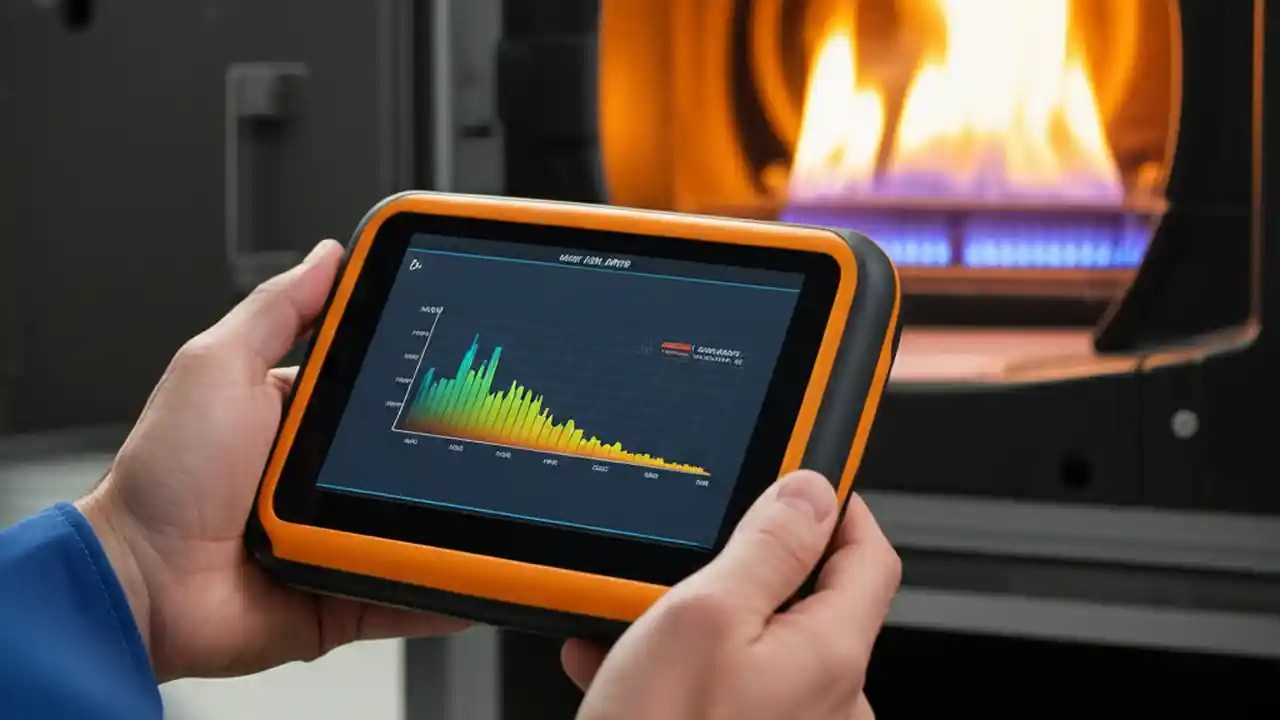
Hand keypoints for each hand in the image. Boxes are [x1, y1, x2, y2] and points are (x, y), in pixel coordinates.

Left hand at [75, 239, 469, 681]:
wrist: (144, 584)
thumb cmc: (164, 477)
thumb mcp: (218, 366)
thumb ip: (276, 310)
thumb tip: (329, 256)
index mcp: (296, 419)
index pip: (372, 386)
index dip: (414, 372)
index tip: (459, 357)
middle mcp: (321, 479)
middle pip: (406, 455)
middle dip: (444, 447)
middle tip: (484, 436)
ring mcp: (337, 536)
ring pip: (418, 523)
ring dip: (453, 517)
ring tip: (499, 502)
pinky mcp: (346, 592)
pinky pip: (408, 588)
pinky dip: (446, 585)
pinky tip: (486, 570)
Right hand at [561, 470, 898, 719]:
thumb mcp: (702, 618)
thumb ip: (767, 547)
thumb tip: (811, 493)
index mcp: (833, 657)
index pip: (870, 555)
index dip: (837, 507)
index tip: (798, 481)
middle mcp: (828, 702)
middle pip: (804, 598)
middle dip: (736, 569)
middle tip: (685, 558)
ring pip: (752, 643)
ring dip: (690, 620)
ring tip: (627, 618)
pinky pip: (726, 688)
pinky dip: (679, 667)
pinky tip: (617, 662)